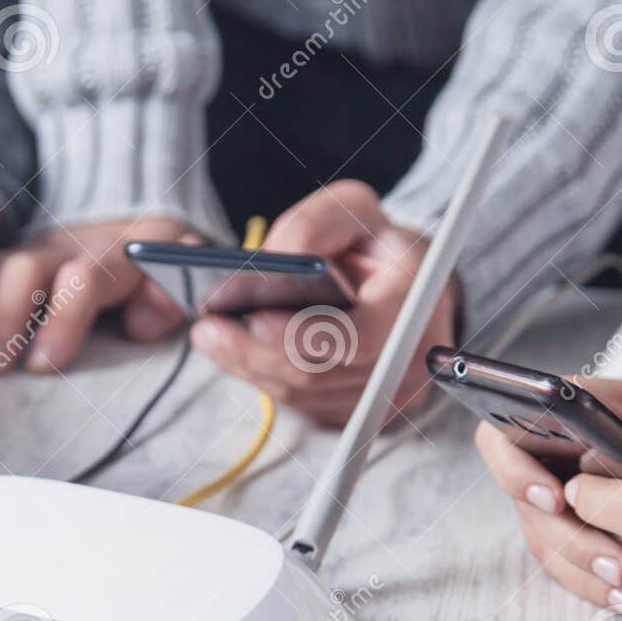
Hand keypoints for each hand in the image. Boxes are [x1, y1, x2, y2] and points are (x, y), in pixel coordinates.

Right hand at [0, 217, 195, 372]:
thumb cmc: (163, 270)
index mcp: (114, 256)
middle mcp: (66, 249)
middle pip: (25, 270)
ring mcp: (32, 253)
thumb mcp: (186, 276)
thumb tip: (143, 321)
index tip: (44, 365)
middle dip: (4, 317)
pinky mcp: (8, 265)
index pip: (84, 279)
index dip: (62, 320)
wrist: (138, 229)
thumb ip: (176, 296)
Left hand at [190, 181, 449, 425]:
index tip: (254, 317)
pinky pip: (305, 405)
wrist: (404, 283)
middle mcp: (407, 358)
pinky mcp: (363, 410)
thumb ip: (312, 227)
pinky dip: (266, 379)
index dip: (303, 335)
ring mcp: (387, 393)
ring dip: (251, 367)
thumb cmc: (373, 244)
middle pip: (318, 373)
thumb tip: (273, 262)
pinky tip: (238, 353)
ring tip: (211, 337)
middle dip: (255, 351)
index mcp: (413, 301)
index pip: (358, 337)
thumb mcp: (350, 210)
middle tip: (208, 329)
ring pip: (304, 393)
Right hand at [476, 374, 621, 612]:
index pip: (500, 439)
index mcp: (548, 418)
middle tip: (618, 563)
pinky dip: (600, 590)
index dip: (516, 471)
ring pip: (549, 548)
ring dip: (588, 574)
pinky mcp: (570, 544)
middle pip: (528, 509)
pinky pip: (571, 573)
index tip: (557, 499)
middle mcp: (538, 466)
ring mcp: (551, 510)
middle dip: (573, 541)